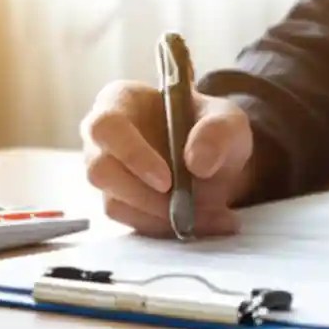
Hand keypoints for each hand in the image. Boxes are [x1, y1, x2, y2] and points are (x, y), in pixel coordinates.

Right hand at [81, 80, 254, 236]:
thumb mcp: (228, 121)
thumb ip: (218, 133)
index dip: (131, 155)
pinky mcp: (118, 203)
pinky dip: (169, 228)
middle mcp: (103, 138)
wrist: (216, 161)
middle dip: (145, 196)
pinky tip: (206, 222)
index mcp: (120, 101)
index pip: (106, 126)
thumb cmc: (211, 129)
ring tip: (214, 215)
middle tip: (189, 208)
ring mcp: (107, 173)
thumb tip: (197, 164)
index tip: (166, 181)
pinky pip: (133, 221)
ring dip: (163, 216)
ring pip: (116, 203)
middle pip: (101, 171)